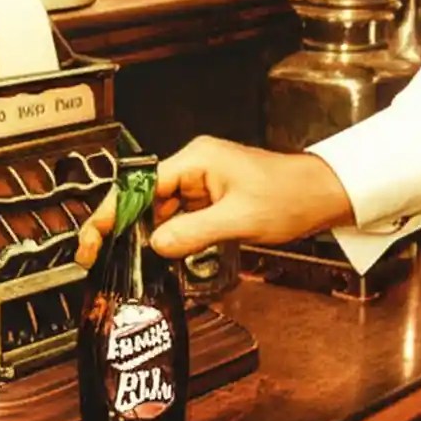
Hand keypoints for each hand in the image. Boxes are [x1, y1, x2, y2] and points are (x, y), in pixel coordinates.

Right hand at [74, 136, 355, 265]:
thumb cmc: (292, 196)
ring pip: (159, 210)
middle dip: (123, 227)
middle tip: (98, 256)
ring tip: (127, 261)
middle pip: (143, 197)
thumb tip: (155, 246)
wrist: (327, 194)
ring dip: (147, 234)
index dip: (112, 212)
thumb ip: (192, 233)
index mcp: (195, 160)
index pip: (139, 185)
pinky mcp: (211, 197)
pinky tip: (160, 255)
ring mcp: (202, 182)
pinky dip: (169, 236)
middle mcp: (193, 166)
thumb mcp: (239, 220)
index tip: (93, 235)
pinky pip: (179, 216)